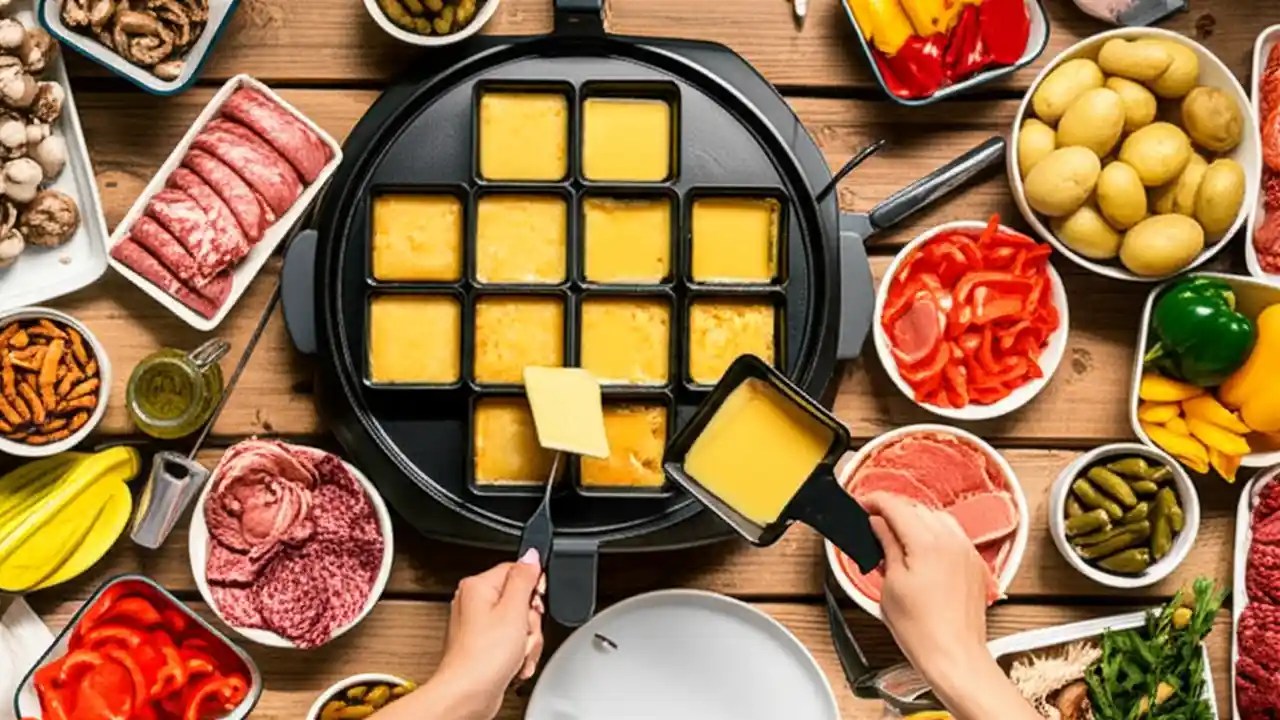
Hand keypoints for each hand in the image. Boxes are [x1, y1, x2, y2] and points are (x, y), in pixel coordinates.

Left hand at [420, 551, 546, 719]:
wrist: (468, 695)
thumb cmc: (481, 657)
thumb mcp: (513, 610)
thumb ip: (525, 578)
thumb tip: (531, 554)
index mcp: (477, 586)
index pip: (517, 570)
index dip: (533, 590)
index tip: (534, 605)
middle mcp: (474, 603)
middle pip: (521, 599)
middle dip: (529, 621)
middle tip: (521, 633)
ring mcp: (479, 626)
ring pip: (520, 623)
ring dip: (526, 642)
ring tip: (516, 652)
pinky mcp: (485, 647)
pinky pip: (512, 642)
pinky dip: (518, 654)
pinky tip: (513, 663)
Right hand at [860, 493, 989, 682]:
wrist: (954, 656)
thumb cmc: (922, 630)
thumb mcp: (891, 584)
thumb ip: (886, 545)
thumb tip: (877, 524)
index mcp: (927, 542)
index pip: (896, 506)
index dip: (873, 501)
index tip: (861, 505)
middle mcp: (952, 541)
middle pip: (917, 508)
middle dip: (893, 511)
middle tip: (872, 523)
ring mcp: (966, 551)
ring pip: (937, 517)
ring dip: (915, 519)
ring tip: (896, 536)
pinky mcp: (973, 563)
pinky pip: (952, 534)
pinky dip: (934, 533)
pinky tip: (920, 549)